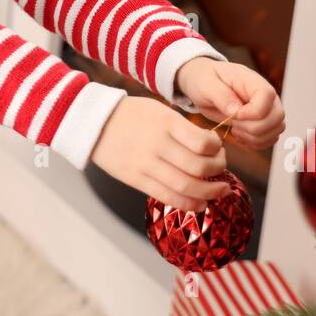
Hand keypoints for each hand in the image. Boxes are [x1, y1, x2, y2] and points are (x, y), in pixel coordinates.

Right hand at [89, 95, 228, 212]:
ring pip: (186, 187)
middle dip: (218, 171)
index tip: (218, 148)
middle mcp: (158, 144)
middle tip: (222, 169)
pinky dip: (189, 204)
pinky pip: (168, 197)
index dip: (217, 149)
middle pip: (199, 167)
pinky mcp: (136, 180)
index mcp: (166, 123)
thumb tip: (210, 148)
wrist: (94, 123)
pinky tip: (200, 203)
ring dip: (210, 193)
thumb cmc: (131, 115)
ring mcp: (146, 165)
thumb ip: (182, 128)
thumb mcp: (159, 111)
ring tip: (219, 191)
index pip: (203, 142)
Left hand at [174, 58, 284, 151]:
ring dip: (255, 137)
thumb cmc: (204, 80)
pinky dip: (256, 143)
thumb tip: (236, 111)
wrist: (202, 83)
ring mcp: (267, 108)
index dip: (253, 112)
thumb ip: (221, 96)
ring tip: (235, 131)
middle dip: (254, 128)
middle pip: (277, 116)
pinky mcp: (263, 121)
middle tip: (234, 124)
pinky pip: (271, 138)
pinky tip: (240, 137)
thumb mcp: (206, 84)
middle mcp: (265, 94)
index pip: (268, 96)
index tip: (234, 115)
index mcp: (252, 80)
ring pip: (277, 129)